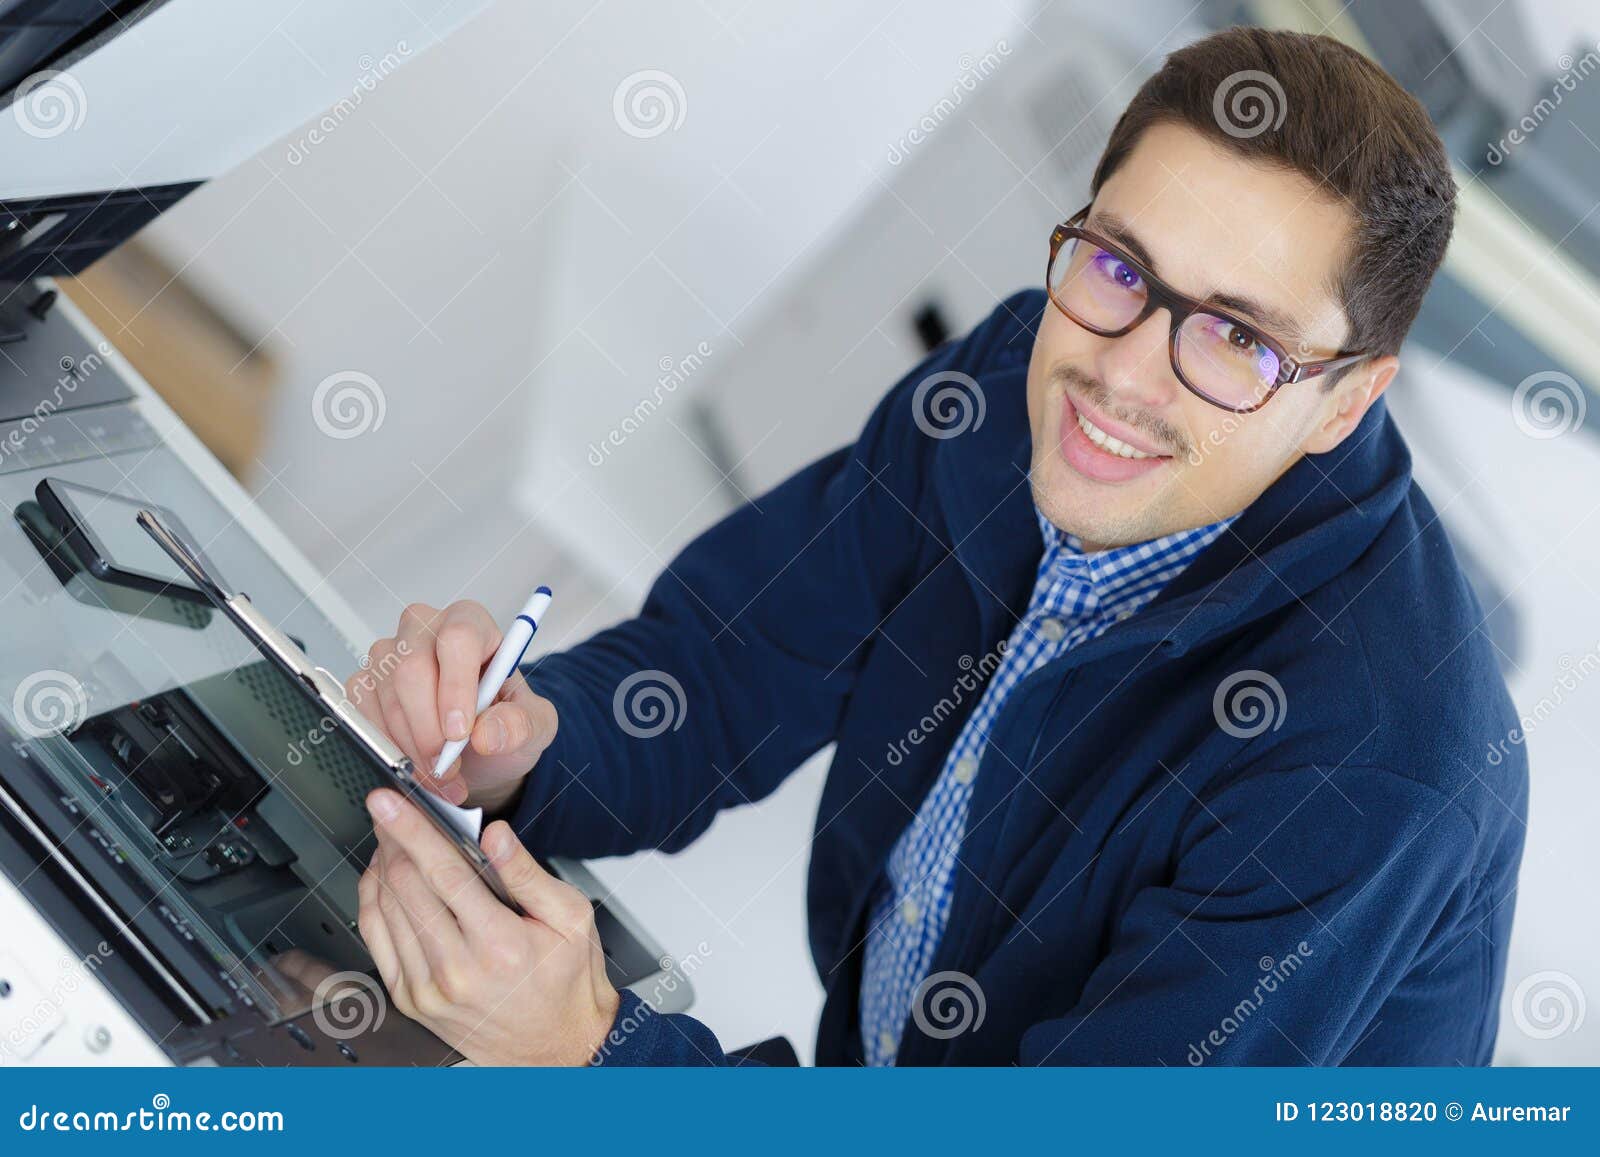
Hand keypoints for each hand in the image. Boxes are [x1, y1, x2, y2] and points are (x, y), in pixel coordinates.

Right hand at [346, 600, 557, 811]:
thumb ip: (521, 725)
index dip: (456, 686)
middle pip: (412, 668)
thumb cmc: (504, 722)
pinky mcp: (364, 684)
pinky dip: (389, 750)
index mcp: (471, 624)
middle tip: (449, 767)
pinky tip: (414, 767)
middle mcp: (425, 630)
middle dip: (429, 729)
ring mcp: (389, 655)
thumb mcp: (535, 726)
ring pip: (386, 697)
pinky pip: (363, 715)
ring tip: (441, 776)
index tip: (460, 732)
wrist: (480, 747)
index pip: (458, 638)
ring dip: (411, 747)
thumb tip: (487, 735)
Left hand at [356, 788, 619, 1065]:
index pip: (442, 872)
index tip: (389, 801)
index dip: (410, 829)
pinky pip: (375, 940)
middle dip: (392, 839)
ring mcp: (426, 990)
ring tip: (392, 841)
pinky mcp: (410, 1001)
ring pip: (383, 910)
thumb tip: (495, 836)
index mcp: (499, 944)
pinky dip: (373, 901)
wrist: (555, 1047)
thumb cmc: (567, 980)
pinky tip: (385, 880)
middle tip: (394, 813)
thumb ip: (527, 873)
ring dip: (381, 866)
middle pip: (404, 886)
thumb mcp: (571, 918)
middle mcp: (456, 970)